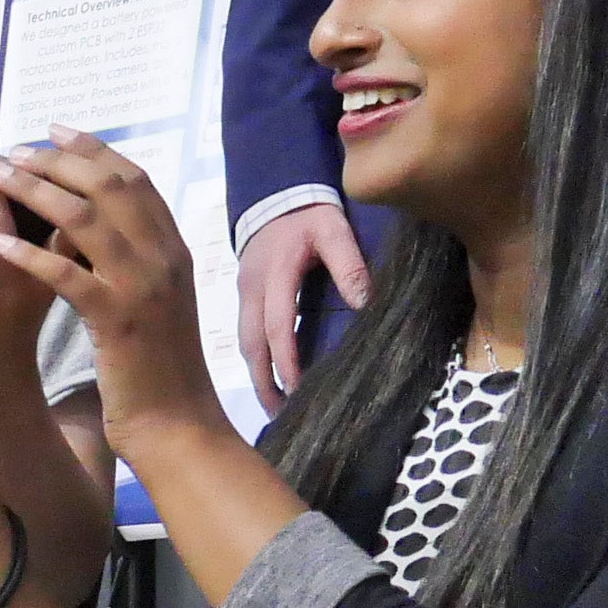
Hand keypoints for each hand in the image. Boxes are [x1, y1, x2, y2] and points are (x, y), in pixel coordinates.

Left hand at [0, 132, 222, 452]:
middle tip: (10, 151)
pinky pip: (67, 274)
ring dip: (32, 191)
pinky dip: (30, 253)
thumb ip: (137, 260)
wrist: (179, 427)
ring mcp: (143, 286)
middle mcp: (163, 257)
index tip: (52, 131)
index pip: (133, 179)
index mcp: (173, 249)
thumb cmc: (158, 370)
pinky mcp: (117, 320)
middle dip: (54, 160)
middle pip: (107, 185)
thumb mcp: (155, 302)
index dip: (91, 150)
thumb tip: (101, 226)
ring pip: (83, 218)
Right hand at [234, 199, 367, 401]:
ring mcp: (243, 293)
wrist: (275, 192)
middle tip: (278, 415)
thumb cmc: (308, 212)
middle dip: (262, 382)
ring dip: (257, 375)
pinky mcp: (243, 294)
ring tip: (273, 404)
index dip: (285, 362)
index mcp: (274, 277)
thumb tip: (365, 305)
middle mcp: (251, 290)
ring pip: (244, 342)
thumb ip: (350, 265)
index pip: (277, 327)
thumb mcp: (334, 229)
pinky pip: (245, 333)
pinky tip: (267, 374)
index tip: (296, 391)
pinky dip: (256, 358)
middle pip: (251, 346)